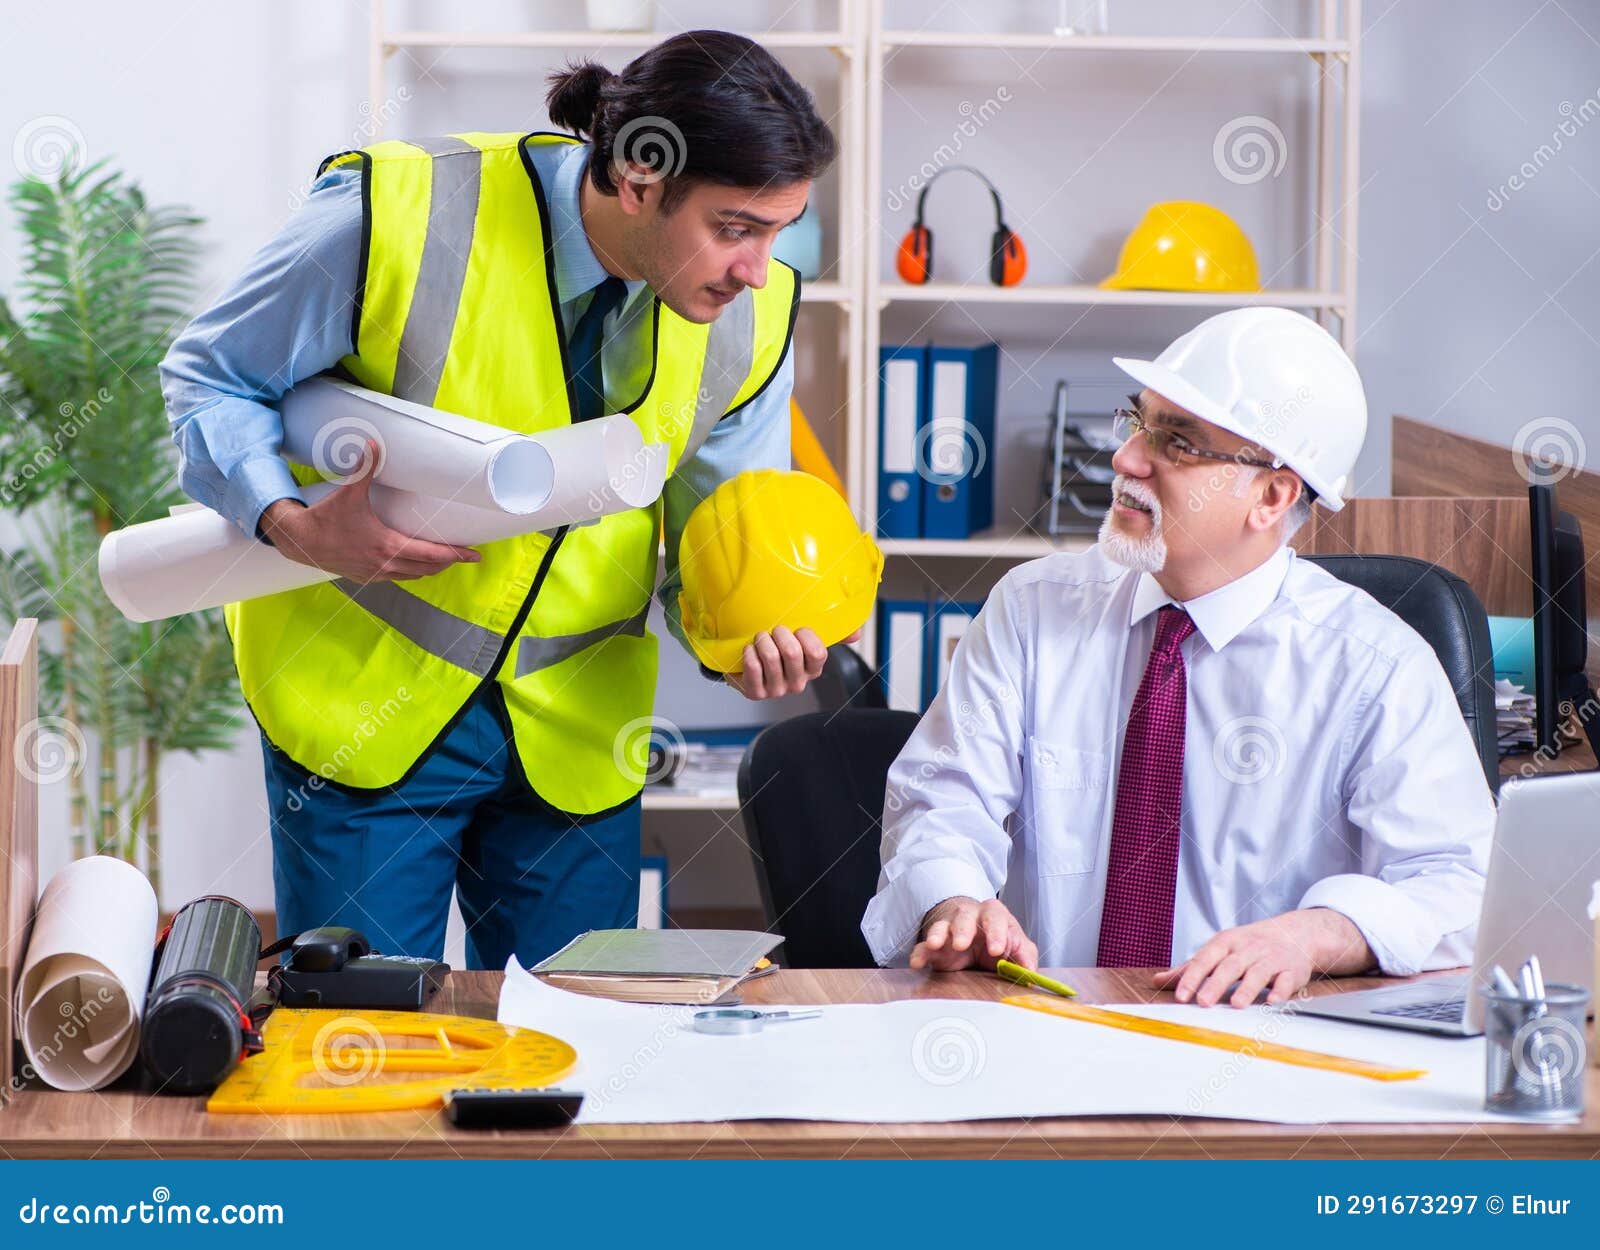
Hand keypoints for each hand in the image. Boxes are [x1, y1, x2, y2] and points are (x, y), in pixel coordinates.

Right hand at [259, 440, 480, 582]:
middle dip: (448, 561)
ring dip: (430, 568)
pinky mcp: (365, 577)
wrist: (299, 540)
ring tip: (444, 559)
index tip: (475, 554)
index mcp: (388, 546)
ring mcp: (375, 574)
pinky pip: (397, 578)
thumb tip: (374, 442)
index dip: (456, 554)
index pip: (433, 554)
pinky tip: (414, 565)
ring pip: (414, 576)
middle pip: (429, 568)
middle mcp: (385, 565)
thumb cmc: (326, 517)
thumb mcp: (349, 493)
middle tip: (463, 553)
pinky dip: (411, 572)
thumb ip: (365, 468)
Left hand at [725, 627, 860, 699]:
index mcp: (813, 670)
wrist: (747, 662)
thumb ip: (833, 635)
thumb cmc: (778, 648)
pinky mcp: (756, 693)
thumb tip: (856, 633)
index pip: (818, 653)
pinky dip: (749, 652)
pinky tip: (750, 650)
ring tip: (761, 638)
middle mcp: (797, 683)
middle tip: (775, 630)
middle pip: (793, 653)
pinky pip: (753, 667)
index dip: (805, 636)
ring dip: (763, 640)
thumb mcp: (805, 640)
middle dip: (780, 633)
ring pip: (771, 657)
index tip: (797, 629)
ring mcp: (777, 690)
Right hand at [909, 895, 1038, 972]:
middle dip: (963, 929)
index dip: (996, 932)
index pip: (996, 917)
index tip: (997, 950)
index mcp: (994, 915)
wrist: (975, 937)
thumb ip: (1025, 956)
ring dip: (938, 934)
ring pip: (942, 926)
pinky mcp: (935, 946)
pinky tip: (917, 962)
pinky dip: (920, 953)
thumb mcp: (1017, 946)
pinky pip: (924, 947)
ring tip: (936, 945)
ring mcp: (949, 929)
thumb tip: (1030, 971)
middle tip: (962, 944)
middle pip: (965, 916)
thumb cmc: (999, 939)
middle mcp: (970, 917)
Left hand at [1150, 908, 1374, 1007]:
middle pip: (1229, 966)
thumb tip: (1157, 980)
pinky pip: (1286, 980)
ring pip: (1257, 973)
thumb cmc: (1249, 945)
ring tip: (1236, 1005)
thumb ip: (1190, 967)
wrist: (1295, 933)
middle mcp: (1247, 949)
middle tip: (1202, 1002)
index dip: (1191, 977)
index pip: (1204, 959)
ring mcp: (1270, 959)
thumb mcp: (1219, 950)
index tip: (1180, 995)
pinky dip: (1281, 991)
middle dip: (1215, 984)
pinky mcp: (1292, 970)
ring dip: (1247, 988)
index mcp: (1225, 943)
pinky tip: (1273, 1001)